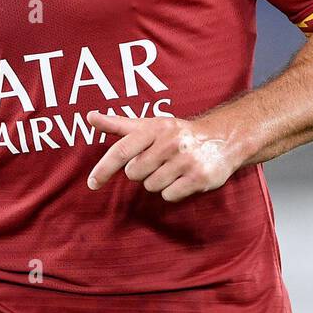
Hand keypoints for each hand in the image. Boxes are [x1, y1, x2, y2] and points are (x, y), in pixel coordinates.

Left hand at [85, 111, 241, 201]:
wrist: (222, 139)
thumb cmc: (177, 134)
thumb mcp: (149, 125)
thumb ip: (118, 124)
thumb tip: (89, 117)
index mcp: (155, 127)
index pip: (122, 150)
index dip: (104, 168)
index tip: (92, 183)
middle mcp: (170, 142)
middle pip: (134, 173)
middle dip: (141, 171)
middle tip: (157, 161)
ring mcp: (186, 161)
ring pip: (151, 186)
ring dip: (157, 181)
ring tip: (172, 168)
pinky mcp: (199, 178)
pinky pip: (169, 195)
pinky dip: (172, 191)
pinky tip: (182, 178)